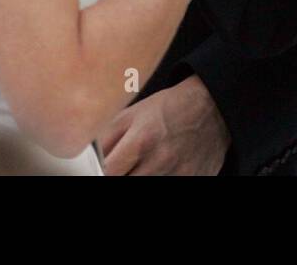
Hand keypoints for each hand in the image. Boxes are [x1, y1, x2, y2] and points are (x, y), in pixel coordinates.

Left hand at [99, 75, 229, 175]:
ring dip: (138, 178)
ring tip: (139, 167)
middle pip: (126, 184)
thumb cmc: (167, 109)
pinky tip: (157, 170)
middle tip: (121, 167)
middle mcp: (161, 161)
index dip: (97, 175)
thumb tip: (84, 162)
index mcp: (141, 140)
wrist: (212, 108)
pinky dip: (159, 180)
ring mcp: (179, 176)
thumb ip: (104, 140)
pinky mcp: (193, 182)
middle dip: (120, 176)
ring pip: (146, 188)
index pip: (108, 175)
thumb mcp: (130, 115)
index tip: (95, 172)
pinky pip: (168, 186)